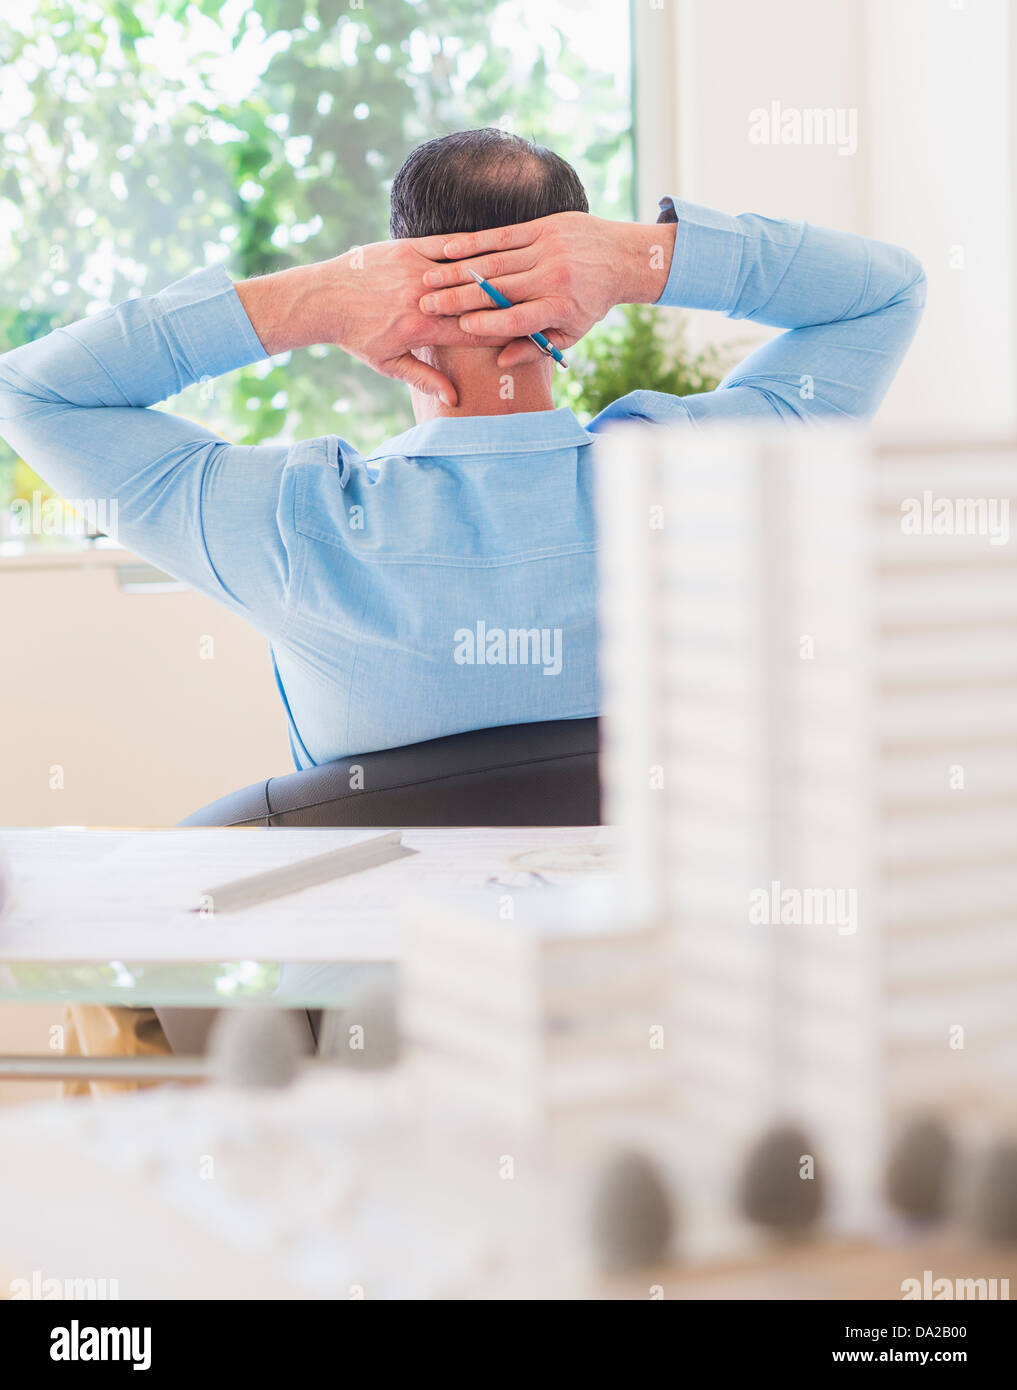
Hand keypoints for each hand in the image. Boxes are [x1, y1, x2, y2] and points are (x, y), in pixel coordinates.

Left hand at [236, 235, 510, 403]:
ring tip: (517, 276)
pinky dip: (467, 249)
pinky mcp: (406, 247)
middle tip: (531, 302)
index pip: (473, 331)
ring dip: (491, 273)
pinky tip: (488, 249)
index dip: (501, 333)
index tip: (524, 334)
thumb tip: (455, 400)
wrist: (323, 298)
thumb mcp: (388, 364)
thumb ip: (425, 379)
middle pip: (475, 301)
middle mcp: (421, 298)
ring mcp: (414, 269)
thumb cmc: (356, 335)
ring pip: (464, 271)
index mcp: (421, 329)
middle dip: (503, 304)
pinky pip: (446, 246)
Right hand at [416, 213, 675, 365]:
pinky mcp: (543, 228)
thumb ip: (536, 347)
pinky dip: (474, 243)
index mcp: (559, 308)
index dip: (487, 325)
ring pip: (494, 263)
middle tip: (427, 304)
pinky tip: (449, 249)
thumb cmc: (591, 302)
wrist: (620, 257)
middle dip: (459, 298)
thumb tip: (502, 361)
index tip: (460, 328)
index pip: (516, 320)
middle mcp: (552, 278)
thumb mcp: (571, 332)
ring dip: (458, 272)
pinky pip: (502, 236)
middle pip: (497, 291)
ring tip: (428, 280)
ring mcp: (547, 250)